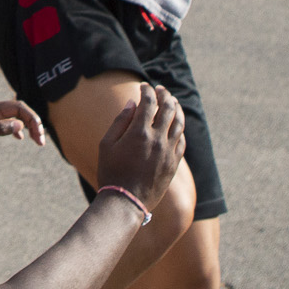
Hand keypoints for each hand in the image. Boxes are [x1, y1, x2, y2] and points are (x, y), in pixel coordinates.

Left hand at [0, 100, 45, 153]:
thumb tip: (19, 126)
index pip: (18, 108)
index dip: (32, 119)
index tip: (38, 136)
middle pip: (19, 110)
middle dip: (33, 123)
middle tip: (41, 142)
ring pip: (14, 116)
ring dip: (27, 126)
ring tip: (36, 141)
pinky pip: (6, 121)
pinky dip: (16, 128)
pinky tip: (20, 138)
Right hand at [95, 83, 184, 207]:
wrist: (126, 202)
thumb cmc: (111, 172)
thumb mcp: (107, 144)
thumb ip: (120, 121)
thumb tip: (132, 103)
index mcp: (139, 132)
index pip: (148, 102)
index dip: (147, 91)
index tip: (144, 86)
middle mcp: (158, 139)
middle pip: (168, 108)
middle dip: (164, 95)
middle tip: (160, 89)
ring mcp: (168, 151)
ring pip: (179, 123)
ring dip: (176, 109)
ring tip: (172, 102)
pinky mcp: (174, 163)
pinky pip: (181, 140)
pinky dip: (179, 129)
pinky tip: (175, 125)